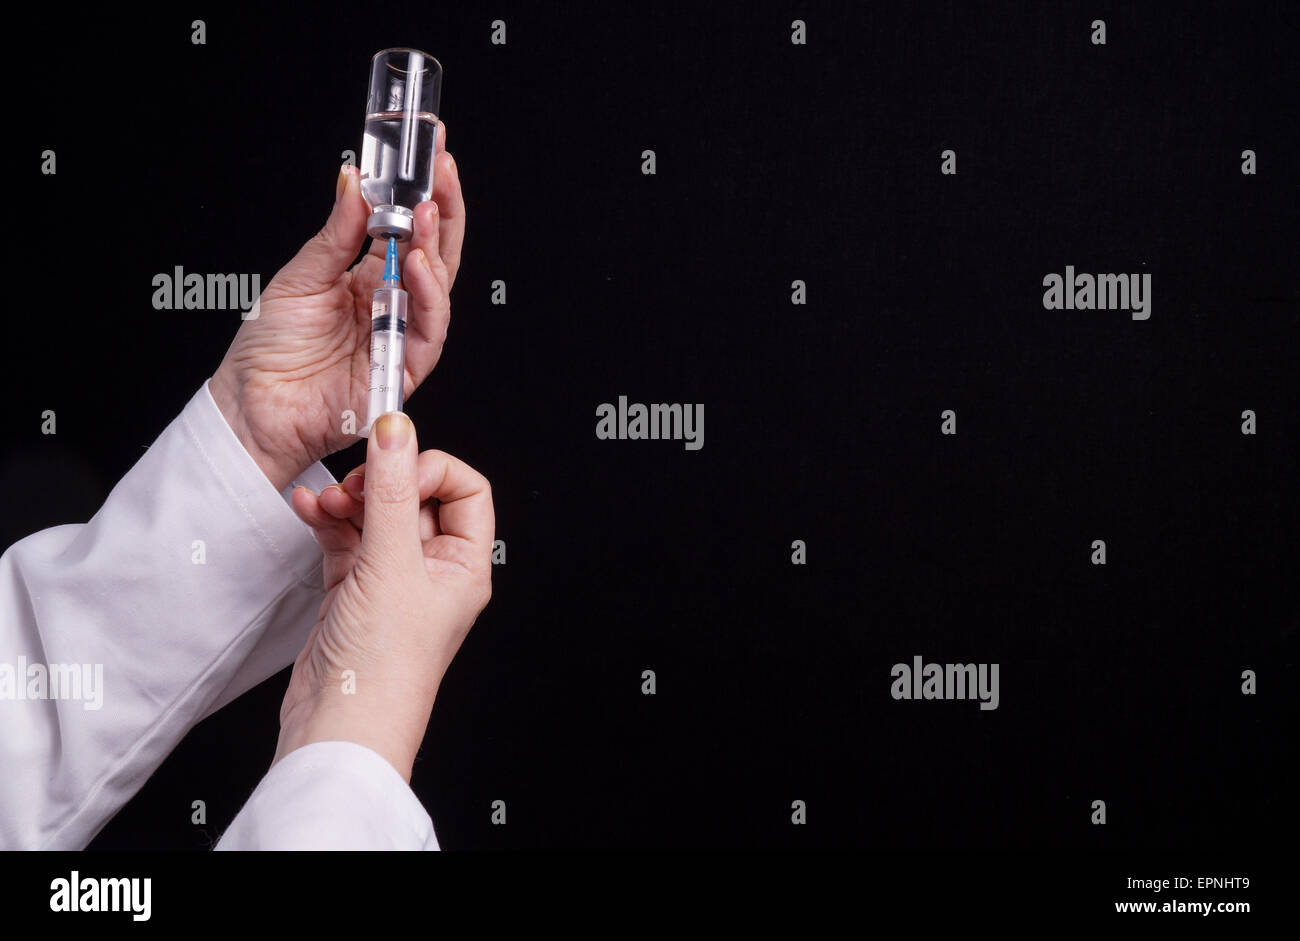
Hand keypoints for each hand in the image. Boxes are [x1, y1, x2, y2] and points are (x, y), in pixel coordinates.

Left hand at [211, 122, 464, 491]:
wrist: (254, 406)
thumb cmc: (270, 350)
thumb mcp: (301, 275)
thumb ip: (337, 233)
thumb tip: (356, 180)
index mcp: (368, 277)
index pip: (407, 228)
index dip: (421, 191)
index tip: (429, 151)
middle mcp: (391, 303)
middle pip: (435, 250)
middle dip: (443, 206)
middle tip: (443, 168)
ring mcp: (401, 333)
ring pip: (439, 284)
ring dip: (436, 243)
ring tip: (428, 208)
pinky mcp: (406, 367)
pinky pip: (428, 326)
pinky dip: (427, 292)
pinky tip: (418, 262)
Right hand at [273, 411, 493, 780]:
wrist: (338, 729)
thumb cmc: (382, 667)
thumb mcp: (390, 564)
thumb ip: (390, 493)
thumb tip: (396, 432)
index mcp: (465, 566)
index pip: (466, 489)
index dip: (431, 467)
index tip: (395, 463)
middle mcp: (434, 571)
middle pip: (416, 497)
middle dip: (381, 481)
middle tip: (354, 486)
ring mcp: (392, 580)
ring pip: (375, 516)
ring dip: (348, 500)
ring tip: (326, 502)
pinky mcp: (352, 591)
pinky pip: (343, 539)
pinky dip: (326, 521)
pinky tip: (307, 509)